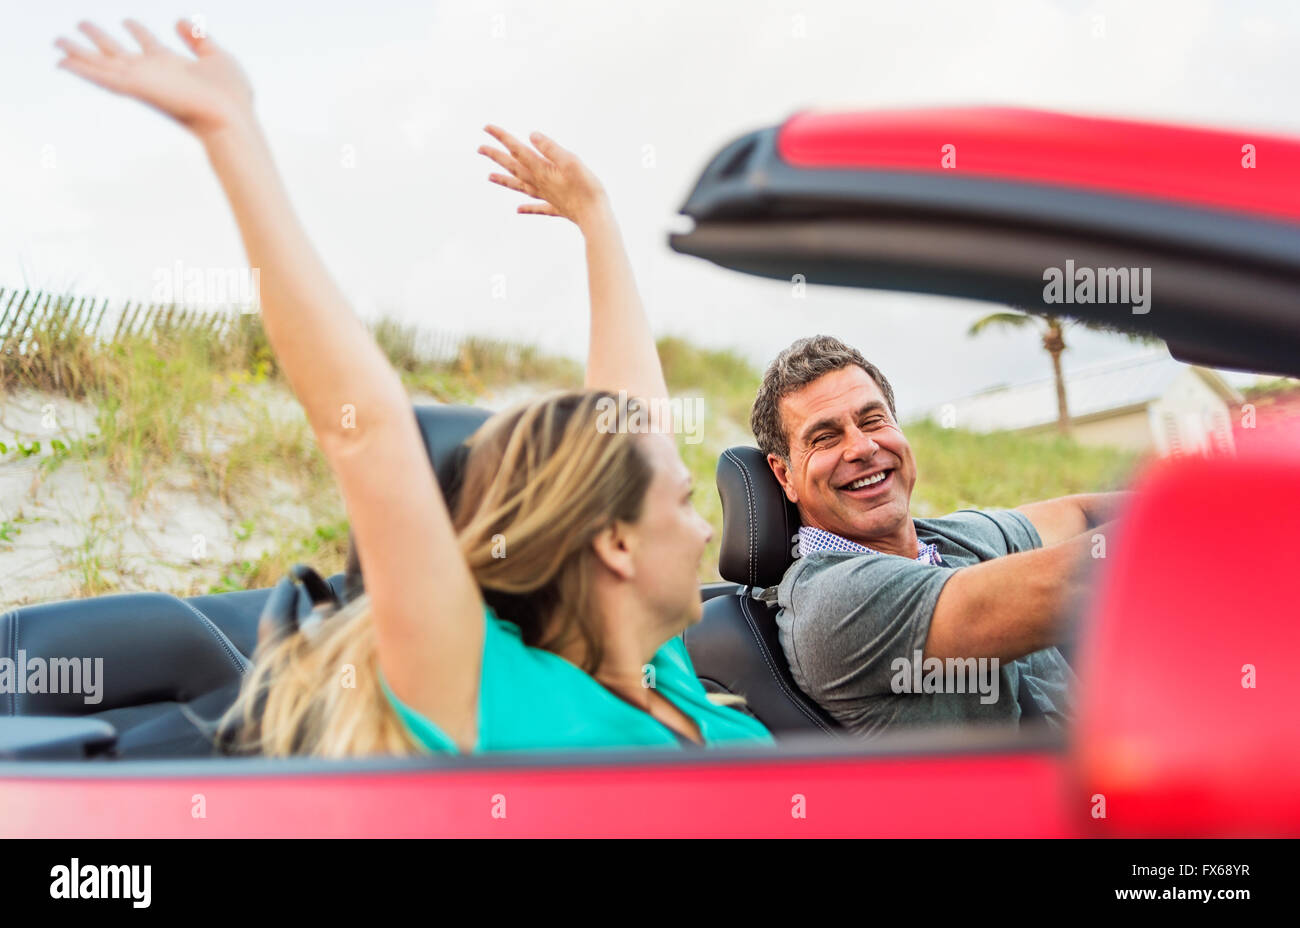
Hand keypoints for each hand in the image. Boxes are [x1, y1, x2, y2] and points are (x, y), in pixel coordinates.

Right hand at [55, 19, 253, 139]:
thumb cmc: (232, 95)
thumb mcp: (217, 57)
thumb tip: (179, 20)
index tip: (127, 22)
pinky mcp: (136, 88)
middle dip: (99, 39)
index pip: (148, 44)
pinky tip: (62, 63)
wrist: (232, 118)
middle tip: (80, 24)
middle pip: (119, 53)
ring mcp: (143, 81)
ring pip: (102, 64)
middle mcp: (153, 73)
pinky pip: (102, 78)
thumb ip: (198, 39)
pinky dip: (81, 70)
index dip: (137, 31)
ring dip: (79, 53)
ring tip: (57, 41)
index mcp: (172, 65)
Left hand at [479, 125, 608, 227]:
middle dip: (496, 156)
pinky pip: (537, 207)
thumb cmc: (586, 188)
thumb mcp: (570, 161)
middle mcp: (539, 183)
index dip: (502, 138)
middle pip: (513, 168)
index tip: (486, 128)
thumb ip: (550, 148)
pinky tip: (518, 210)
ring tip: (489, 177)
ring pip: (520, 186)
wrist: (595, 217)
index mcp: (541, 170)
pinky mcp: (557, 207)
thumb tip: (531, 136)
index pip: (517, 150)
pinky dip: (527, 208)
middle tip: (480, 148)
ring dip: (504, 180)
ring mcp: (546, 196)